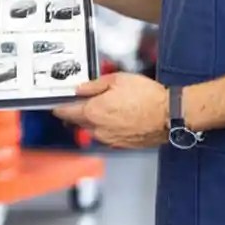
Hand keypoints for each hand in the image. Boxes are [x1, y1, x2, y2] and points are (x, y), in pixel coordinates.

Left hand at [52, 73, 168, 148]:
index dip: (59, 107)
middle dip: (73, 114)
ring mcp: (109, 139)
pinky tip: (115, 117)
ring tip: (101, 108)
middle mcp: (98, 129)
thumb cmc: (147, 97)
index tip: (55, 104)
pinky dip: (105, 127)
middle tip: (74, 104)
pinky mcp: (120, 145)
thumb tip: (80, 89)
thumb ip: (94, 85)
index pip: (66, 112)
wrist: (169, 115)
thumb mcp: (118, 80)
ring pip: (91, 130)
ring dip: (90, 120)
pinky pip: (105, 136)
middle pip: (76, 122)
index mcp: (94, 111)